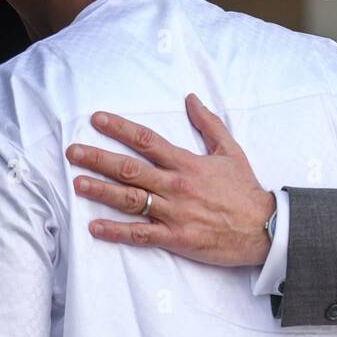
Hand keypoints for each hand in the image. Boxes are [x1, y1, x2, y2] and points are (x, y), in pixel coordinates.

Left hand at [65, 93, 275, 265]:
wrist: (263, 228)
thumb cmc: (245, 189)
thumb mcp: (231, 150)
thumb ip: (208, 124)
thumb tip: (191, 98)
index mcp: (187, 163)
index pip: (147, 140)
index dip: (120, 128)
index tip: (97, 120)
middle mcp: (176, 185)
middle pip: (129, 169)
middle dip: (98, 158)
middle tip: (72, 152)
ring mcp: (174, 213)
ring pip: (130, 200)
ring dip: (101, 191)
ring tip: (77, 184)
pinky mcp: (176, 238)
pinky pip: (140, 234)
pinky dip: (116, 232)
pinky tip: (94, 228)